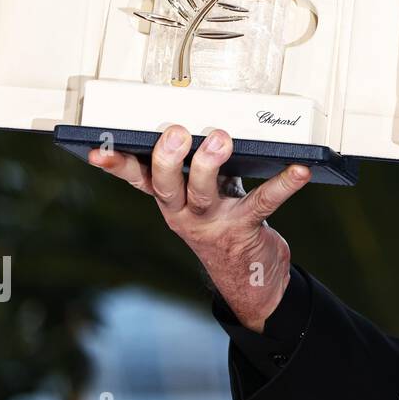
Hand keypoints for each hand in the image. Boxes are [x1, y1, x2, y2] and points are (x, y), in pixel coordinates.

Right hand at [88, 126, 311, 332]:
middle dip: (167, 159)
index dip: (118, 165)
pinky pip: (264, 202)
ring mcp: (213, 223)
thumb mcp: (204, 194)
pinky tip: (300, 170)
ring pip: (204, 193)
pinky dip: (284, 184)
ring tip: (220, 138)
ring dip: (210, 165)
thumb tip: (207, 121)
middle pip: (167, 186)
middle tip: (173, 133)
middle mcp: (184, 213)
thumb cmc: (223, 222)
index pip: (139, 179)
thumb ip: (201, 165)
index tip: (98, 148)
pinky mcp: (245, 228)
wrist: (249, 278)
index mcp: (171, 200)